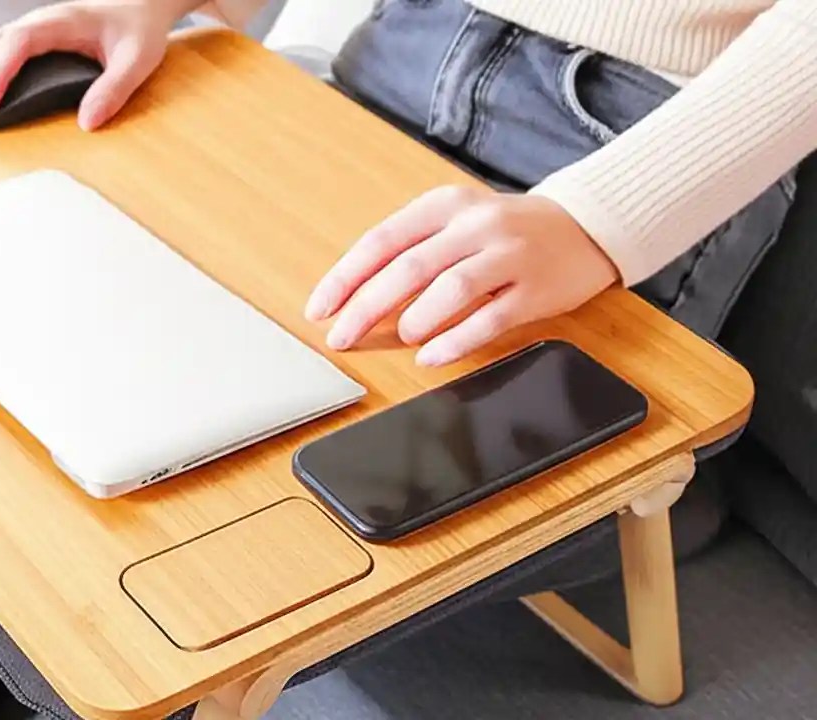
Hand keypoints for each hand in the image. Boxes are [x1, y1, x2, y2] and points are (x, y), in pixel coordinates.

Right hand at [0, 1, 178, 130]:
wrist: (143, 7)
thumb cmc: (140, 30)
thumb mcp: (138, 60)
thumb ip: (115, 89)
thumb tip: (86, 123)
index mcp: (60, 21)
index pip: (16, 44)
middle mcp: (40, 23)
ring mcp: (35, 31)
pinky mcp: (35, 44)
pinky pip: (0, 56)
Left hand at [305, 185, 618, 365]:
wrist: (585, 226)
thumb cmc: (504, 232)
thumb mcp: (454, 223)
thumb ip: (409, 251)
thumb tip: (353, 297)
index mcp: (444, 206)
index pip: (381, 242)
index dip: (345, 278)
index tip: (319, 309)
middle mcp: (475, 225)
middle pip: (408, 268)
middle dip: (366, 308)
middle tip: (342, 337)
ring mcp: (508, 255)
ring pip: (450, 288)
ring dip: (415, 319)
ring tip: (401, 337)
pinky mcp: (536, 288)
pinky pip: (490, 318)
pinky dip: (455, 341)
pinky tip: (432, 356)